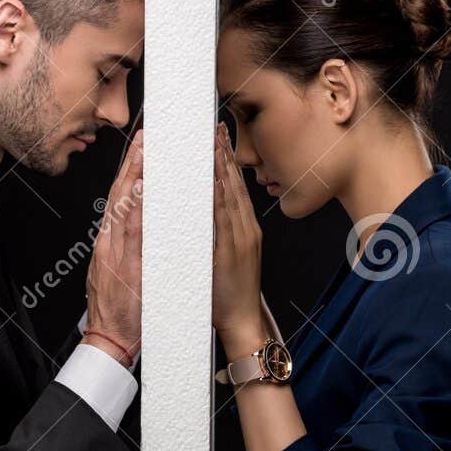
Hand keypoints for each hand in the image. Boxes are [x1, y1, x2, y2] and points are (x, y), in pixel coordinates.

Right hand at [83, 128, 142, 365]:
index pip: (118, 200)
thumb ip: (126, 249)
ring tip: (147, 153)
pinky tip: (143, 192)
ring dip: (135, 179)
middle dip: (131, 165)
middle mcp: (109, 245)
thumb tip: (141, 226)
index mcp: (108, 244)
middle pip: (118, 197)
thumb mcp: (117, 273)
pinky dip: (136, 211)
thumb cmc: (117, 310)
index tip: (140, 149)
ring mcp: (115, 255)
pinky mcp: (125, 268)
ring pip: (124, 210)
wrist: (110, 340)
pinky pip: (133, 235)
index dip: (128, 172)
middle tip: (145, 139)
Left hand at [213, 123, 264, 350]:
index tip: (216, 137)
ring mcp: (241, 239)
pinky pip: (222, 218)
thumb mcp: (228, 258)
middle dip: (223, 154)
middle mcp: (245, 230)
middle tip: (213, 128)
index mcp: (244, 229)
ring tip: (210, 142)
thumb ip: (219, 235)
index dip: (225, 160)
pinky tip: (210, 179)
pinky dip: (216, 196)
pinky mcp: (234, 251)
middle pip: (233, 184)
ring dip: (219, 168)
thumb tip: (204, 212)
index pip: (233, 187)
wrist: (242, 323)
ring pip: (229, 196)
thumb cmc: (230, 294)